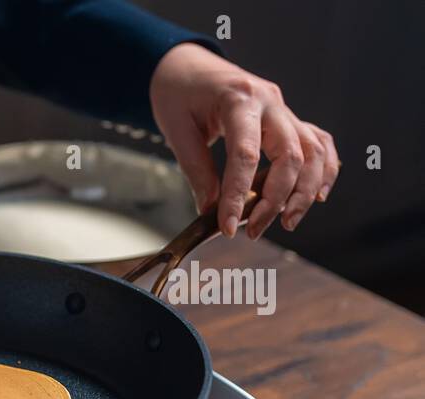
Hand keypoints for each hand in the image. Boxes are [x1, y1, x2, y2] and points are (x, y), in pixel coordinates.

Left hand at [150, 42, 338, 239]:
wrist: (188, 67)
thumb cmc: (179, 94)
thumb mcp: (176, 130)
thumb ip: (196, 170)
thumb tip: (211, 210)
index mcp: (238, 99)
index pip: (245, 154)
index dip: (237, 195)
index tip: (227, 226)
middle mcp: (270, 102)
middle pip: (290, 155)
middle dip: (276, 200)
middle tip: (254, 230)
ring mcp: (284, 109)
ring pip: (313, 152)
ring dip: (305, 192)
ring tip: (287, 222)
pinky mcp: (289, 118)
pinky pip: (319, 143)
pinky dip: (323, 170)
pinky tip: (317, 196)